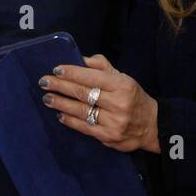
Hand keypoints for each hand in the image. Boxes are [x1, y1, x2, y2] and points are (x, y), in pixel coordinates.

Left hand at [38, 54, 159, 152]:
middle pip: (83, 93)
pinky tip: (60, 114)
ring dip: (61, 104)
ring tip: (47, 98)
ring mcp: (113, 122)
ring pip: (81, 111)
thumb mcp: (122, 77)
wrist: (152, 125)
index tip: (56, 70)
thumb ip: (101, 66)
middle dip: (60, 86)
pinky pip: (84, 127)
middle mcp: (118, 103)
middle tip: (44, 82)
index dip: (72, 73)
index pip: (92, 77)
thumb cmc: (132, 97)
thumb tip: (79, 59)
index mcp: (122, 85)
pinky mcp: (109, 137)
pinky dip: (70, 120)